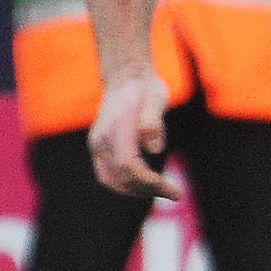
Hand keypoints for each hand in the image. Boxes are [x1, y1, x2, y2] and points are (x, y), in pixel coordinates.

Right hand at [87, 71, 179, 199]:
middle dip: (147, 189)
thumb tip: (154, 148)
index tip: (173, 190)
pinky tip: (143, 185)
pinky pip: (106, 174)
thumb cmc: (145, 88)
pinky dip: (123, 184)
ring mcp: (97, 144)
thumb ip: (153, 122)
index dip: (150, 182)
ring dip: (134, 190)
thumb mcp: (156, 98)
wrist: (125, 77)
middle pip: (121, 177)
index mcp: (116, 128)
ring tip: (160, 190)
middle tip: (174, 193)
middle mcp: (101, 139)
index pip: (129, 166)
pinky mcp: (98, 147)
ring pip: (110, 180)